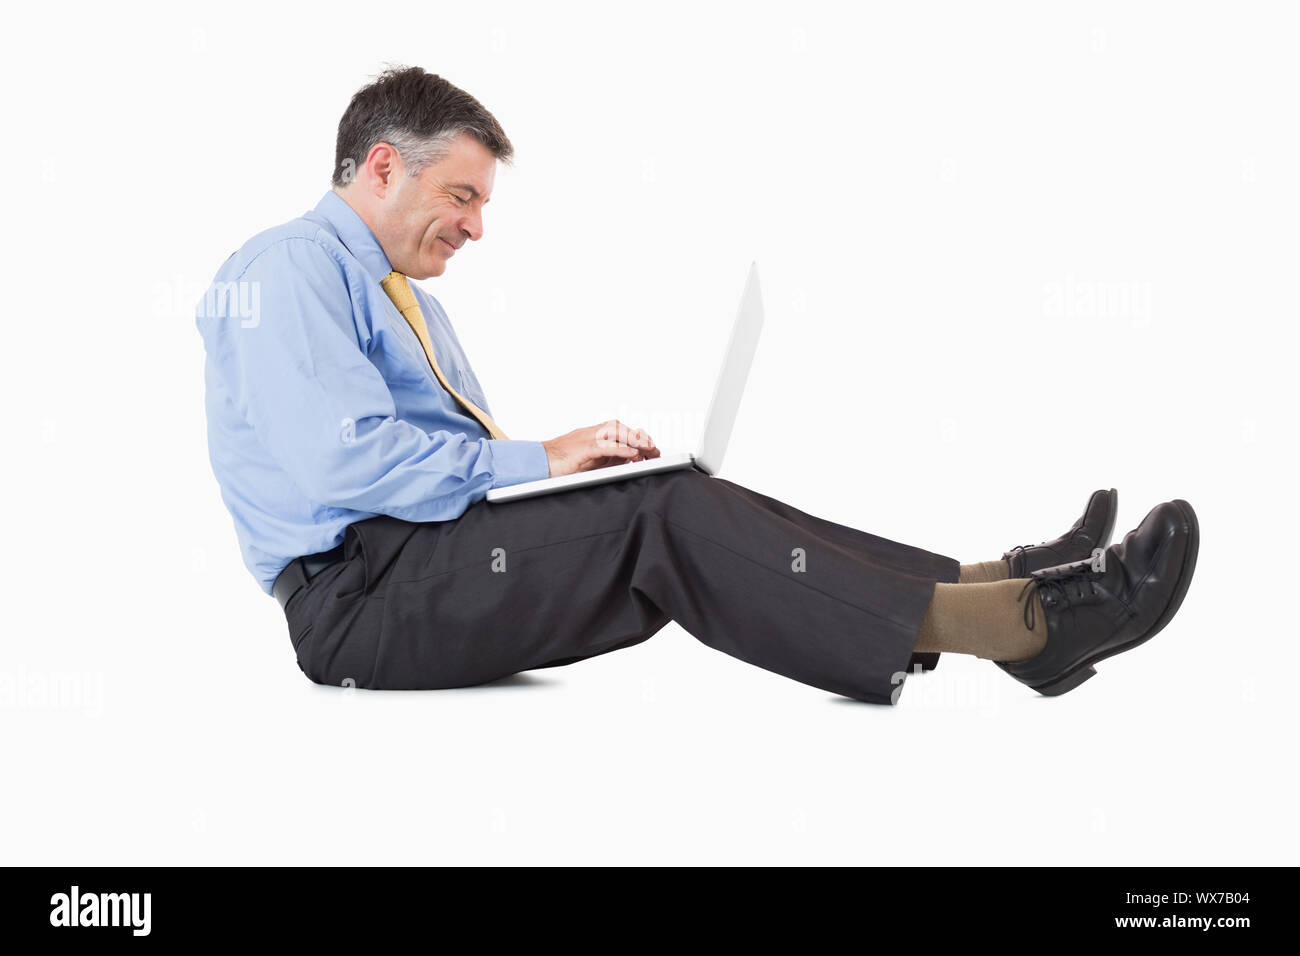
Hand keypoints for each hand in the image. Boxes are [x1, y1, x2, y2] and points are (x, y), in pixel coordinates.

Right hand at [542, 420, 660, 477]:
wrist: (535, 463)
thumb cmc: (557, 464)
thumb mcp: (588, 462)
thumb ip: (607, 460)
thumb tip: (628, 461)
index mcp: (593, 435)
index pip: (621, 431)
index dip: (638, 438)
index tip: (652, 449)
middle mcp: (591, 433)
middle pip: (622, 429)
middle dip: (641, 439)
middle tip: (655, 452)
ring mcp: (585, 439)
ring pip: (615, 433)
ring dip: (635, 441)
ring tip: (649, 450)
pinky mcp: (581, 449)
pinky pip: (604, 446)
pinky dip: (620, 449)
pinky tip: (632, 454)